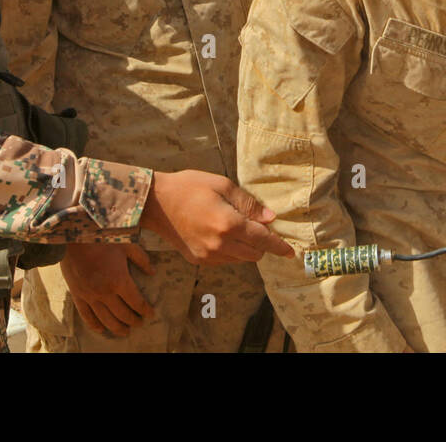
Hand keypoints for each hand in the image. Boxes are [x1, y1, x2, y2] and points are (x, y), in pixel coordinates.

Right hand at [61, 242, 154, 337]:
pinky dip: (94, 325)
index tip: (151, 314)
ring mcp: (90, 295)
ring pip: (105, 319)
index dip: (145, 310)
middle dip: (133, 320)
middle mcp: (105, 292)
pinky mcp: (78, 295)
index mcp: (119, 280)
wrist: (74, 236)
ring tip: (125, 332)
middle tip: (139, 324)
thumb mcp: (127, 245)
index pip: (136, 301)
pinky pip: (86, 315)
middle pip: (122, 313)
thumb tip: (153, 272)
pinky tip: (101, 330)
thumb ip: (141, 259)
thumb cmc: (103, 238)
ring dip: (117, 327)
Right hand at [142, 170, 294, 265]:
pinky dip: (230, 251)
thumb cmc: (189, 187)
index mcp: (228, 224)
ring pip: (240, 259)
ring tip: (235, 227)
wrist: (155, 203)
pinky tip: (220, 233)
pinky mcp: (198, 260)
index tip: (290, 252)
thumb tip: (270, 219)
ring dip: (246, 248)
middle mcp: (220, 245)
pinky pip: (224, 260)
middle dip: (261, 244)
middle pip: (254, 254)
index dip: (279, 246)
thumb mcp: (222, 185)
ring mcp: (208, 256)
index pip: (262, 240)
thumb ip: (248, 204)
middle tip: (257, 226)